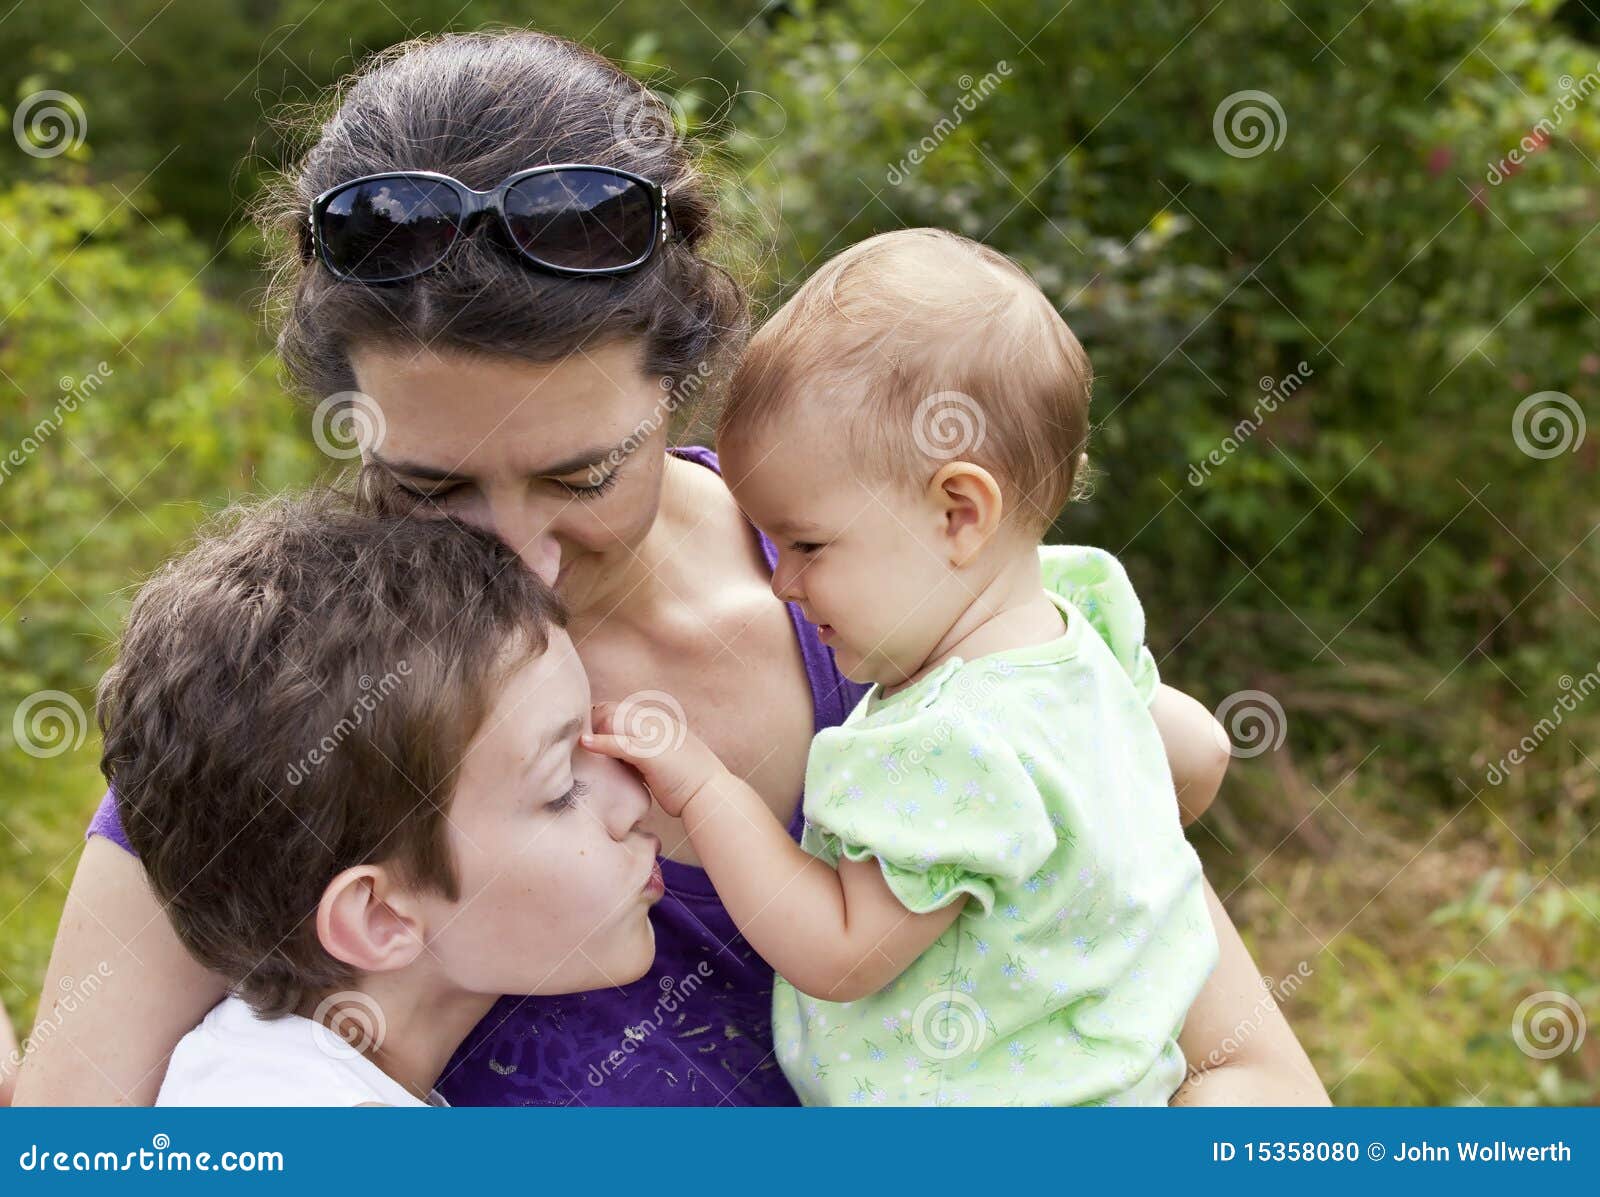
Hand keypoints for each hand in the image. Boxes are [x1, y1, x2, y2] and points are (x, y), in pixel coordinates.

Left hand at [582, 699, 726, 818]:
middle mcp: (659, 725)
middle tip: (578, 731)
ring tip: (577, 736)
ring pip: (615, 720)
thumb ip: (651, 755)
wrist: (712, 796)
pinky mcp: (650, 753)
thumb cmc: (692, 786)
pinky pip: (619, 743)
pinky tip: (584, 743)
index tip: (592, 729)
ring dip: (594, 726)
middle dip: (595, 718)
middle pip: (617, 709)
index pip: (627, 710)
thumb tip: (632, 761)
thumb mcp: (670, 761)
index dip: (606, 717)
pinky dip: (599, 742)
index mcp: (664, 725)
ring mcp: (655, 736)